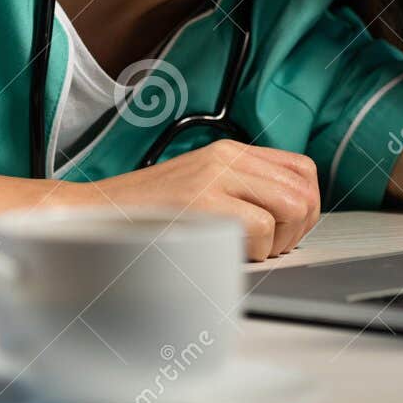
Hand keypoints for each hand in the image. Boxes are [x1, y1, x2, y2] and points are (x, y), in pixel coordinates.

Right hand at [62, 139, 321, 260]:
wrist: (94, 213)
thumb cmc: (145, 211)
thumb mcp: (200, 185)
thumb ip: (241, 189)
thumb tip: (289, 212)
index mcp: (230, 151)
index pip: (302, 169)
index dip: (308, 204)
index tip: (291, 228)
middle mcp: (227, 158)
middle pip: (303, 191)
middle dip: (298, 229)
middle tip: (272, 246)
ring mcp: (215, 177)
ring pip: (291, 208)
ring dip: (279, 240)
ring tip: (251, 249)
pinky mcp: (203, 202)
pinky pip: (260, 228)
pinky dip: (255, 250)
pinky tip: (229, 251)